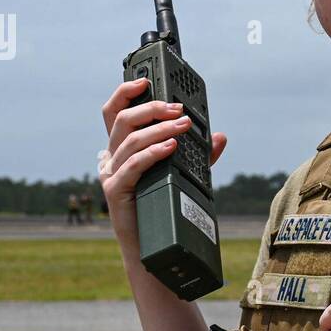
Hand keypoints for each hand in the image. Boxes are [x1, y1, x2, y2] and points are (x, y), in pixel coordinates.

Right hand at [98, 77, 226, 252]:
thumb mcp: (184, 177)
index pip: (115, 112)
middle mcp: (111, 159)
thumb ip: (199, 156)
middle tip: (179, 110)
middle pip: (123, 120)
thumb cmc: (163, 209)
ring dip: (159, 129)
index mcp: (123, 150)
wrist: (153, 250)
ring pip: (129, 140)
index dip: (126, 92)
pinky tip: (171, 148)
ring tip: (183, 126)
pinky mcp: (115, 192)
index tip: (147, 80)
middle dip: (152, 109)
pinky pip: (132, 166)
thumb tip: (220, 137)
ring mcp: (110, 175)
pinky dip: (153, 153)